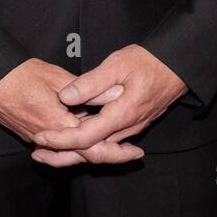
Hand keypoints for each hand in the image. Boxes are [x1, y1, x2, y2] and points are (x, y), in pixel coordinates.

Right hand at [0, 57, 144, 164]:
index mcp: (57, 123)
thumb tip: (116, 95)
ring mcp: (37, 139)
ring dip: (93, 152)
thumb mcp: (57, 77)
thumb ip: (87, 90)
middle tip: (132, 154)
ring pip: (70, 155)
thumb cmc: (20, 75)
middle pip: (84, 157)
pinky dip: (75, 147)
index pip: (93, 147)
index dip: (116, 152)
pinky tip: (87, 140)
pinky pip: (58, 148)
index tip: (135, 152)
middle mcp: (48, 138)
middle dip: (110, 156)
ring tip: (115, 148)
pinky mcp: (31, 136)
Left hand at [30, 45, 187, 167]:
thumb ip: (91, 83)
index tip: (40, 136)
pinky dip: (88, 144)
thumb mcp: (117, 65)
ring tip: (48, 149)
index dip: (60, 139)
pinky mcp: (133, 125)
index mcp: (121, 115)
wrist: (179, 66)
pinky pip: (107, 141)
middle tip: (36, 153)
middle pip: (90, 151)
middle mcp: (126, 128)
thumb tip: (65, 96)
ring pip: (99, 149)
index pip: (85, 137)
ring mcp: (131, 129)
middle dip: (62, 154)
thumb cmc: (150, 62)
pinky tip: (75, 138)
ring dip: (74, 151)